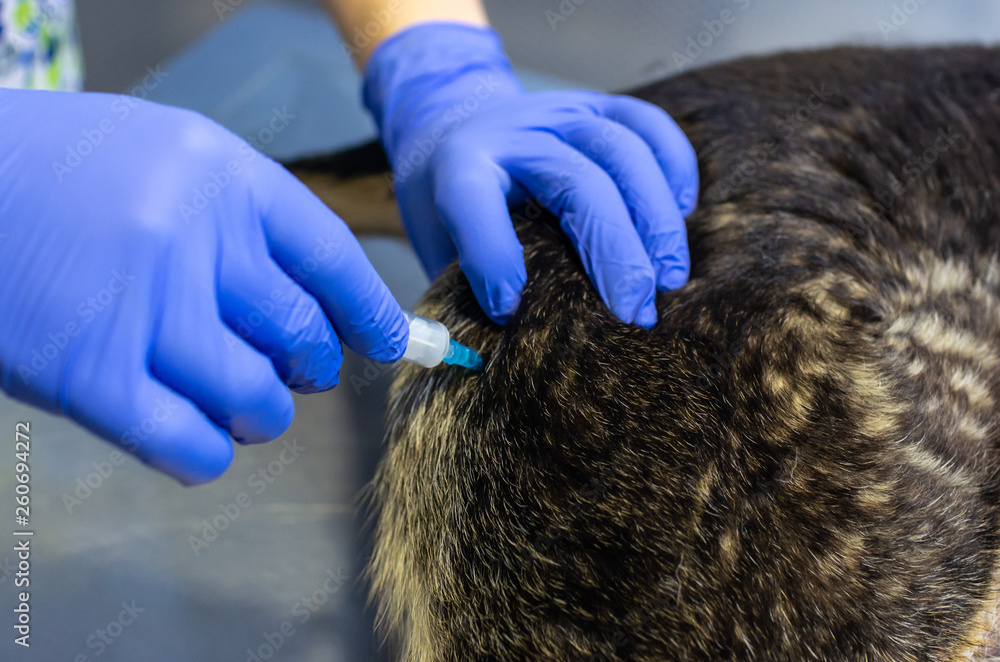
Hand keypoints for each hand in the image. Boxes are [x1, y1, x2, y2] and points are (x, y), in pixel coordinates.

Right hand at [0, 89, 406, 484]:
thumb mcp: (169, 158)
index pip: (331, 258)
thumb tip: (328, 306)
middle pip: (302, 335)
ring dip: (262, 414)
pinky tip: (194, 435)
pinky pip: (194, 446)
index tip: (388, 342)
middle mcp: (192, 237)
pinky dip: (208, 453)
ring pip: (259, 399)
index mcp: (222, 174)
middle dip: (311, 367)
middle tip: (294, 371)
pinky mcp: (89, 377)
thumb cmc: (65, 175)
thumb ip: (246, 221)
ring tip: (239, 402)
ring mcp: (141, 308)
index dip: (369, 312)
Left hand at [363, 23, 698, 326]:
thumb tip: (500, 357)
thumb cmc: (447, 203)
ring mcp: (560, 112)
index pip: (474, 202)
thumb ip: (466, 284)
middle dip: (614, 254)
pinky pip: (649, 123)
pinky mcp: (596, 104)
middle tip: (635, 316)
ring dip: (656, 222)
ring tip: (670, 281)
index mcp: (459, 165)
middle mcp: (513, 132)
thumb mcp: (437, 241)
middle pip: (576, 182)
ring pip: (624, 152)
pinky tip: (685, 212)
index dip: (493, 257)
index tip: (509, 312)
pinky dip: (675, 166)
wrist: (451, 121)